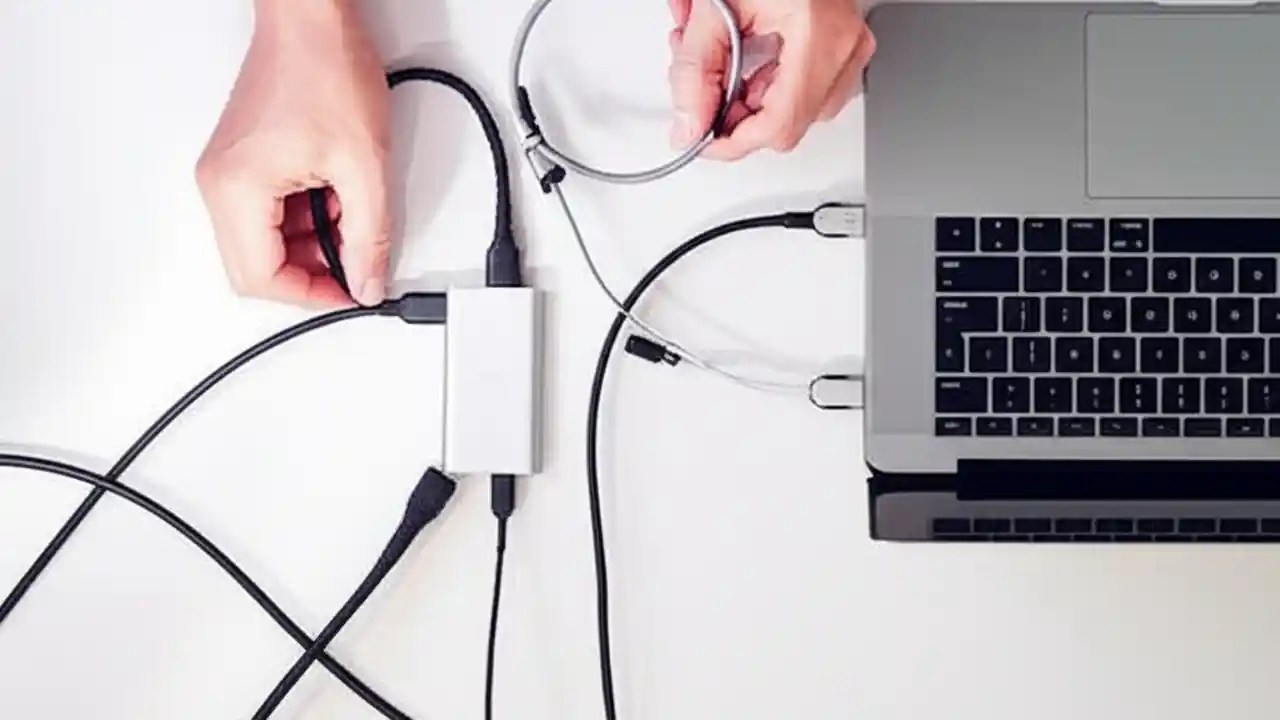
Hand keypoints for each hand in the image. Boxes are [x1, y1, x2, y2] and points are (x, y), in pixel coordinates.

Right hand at [196, 0, 390, 306]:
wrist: (312, 19)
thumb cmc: (325, 67)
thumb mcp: (365, 166)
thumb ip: (369, 236)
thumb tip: (367, 281)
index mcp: (237, 188)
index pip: (261, 278)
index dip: (312, 296)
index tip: (350, 292)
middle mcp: (219, 183)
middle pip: (257, 266)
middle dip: (312, 271)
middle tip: (356, 261)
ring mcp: (228, 172)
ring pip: (265, 242)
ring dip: (312, 241)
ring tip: (351, 213)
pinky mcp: (243, 162)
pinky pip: (268, 213)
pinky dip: (305, 217)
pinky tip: (336, 196)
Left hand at [667, 0, 875, 160]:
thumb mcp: (715, 7)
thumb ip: (694, 71)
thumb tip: (688, 123)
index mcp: (819, 33)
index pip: (778, 125)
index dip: (733, 143)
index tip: (703, 141)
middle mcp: (846, 46)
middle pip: (786, 124)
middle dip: (735, 113)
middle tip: (702, 90)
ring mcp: (853, 47)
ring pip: (797, 112)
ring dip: (750, 99)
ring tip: (721, 64)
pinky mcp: (848, 44)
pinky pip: (810, 90)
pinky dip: (770, 85)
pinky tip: (746, 60)